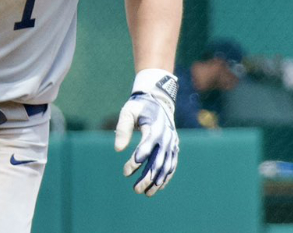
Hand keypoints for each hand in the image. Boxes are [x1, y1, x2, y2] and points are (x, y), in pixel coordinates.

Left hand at [114, 69, 179, 196]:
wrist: (159, 99)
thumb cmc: (139, 106)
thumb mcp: (128, 112)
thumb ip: (122, 129)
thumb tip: (117, 149)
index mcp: (155, 128)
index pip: (145, 149)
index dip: (135, 162)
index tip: (125, 172)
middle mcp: (166, 137)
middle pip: (158, 162)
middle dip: (147, 177)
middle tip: (135, 189)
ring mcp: (172, 143)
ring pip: (167, 166)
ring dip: (157, 181)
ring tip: (146, 193)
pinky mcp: (174, 147)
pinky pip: (172, 164)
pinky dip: (166, 177)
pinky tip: (158, 187)